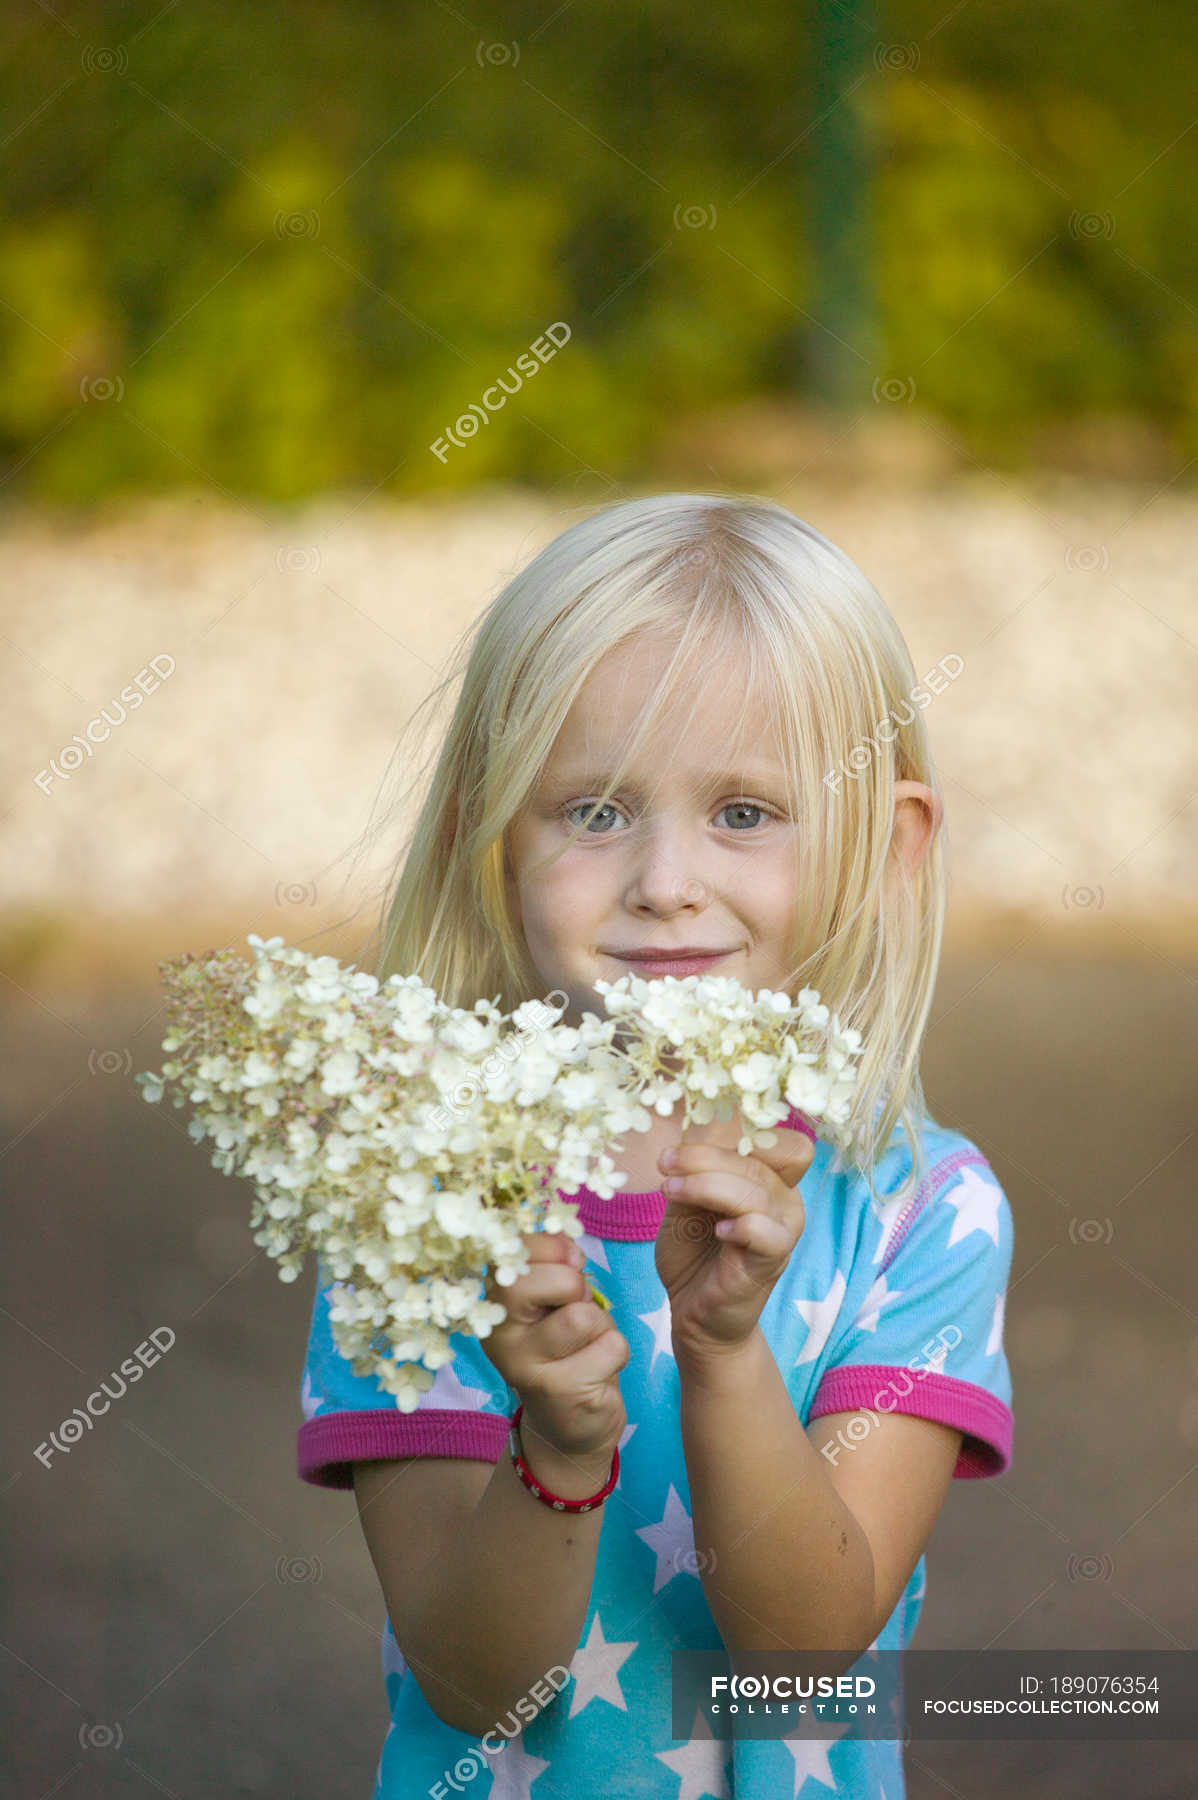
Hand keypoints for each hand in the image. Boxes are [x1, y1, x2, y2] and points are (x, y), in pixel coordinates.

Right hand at [480, 1230, 628, 1465]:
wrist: (568, 1425)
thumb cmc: (565, 1349)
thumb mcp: (554, 1302)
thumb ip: (555, 1266)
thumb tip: (570, 1246)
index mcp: (494, 1302)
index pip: (515, 1249)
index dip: (553, 1248)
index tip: (569, 1262)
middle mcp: (498, 1333)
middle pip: (540, 1281)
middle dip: (573, 1285)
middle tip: (575, 1307)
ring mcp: (524, 1365)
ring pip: (581, 1317)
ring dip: (600, 1325)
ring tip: (587, 1343)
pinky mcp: (559, 1391)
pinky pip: (610, 1347)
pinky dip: (616, 1353)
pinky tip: (597, 1370)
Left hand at [654, 1111, 814, 1359]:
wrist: (693, 1312)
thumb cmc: (693, 1253)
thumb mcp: (688, 1202)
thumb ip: (697, 1173)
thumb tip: (689, 1144)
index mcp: (769, 1179)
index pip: (777, 1140)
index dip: (735, 1134)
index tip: (684, 1146)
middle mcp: (785, 1200)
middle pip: (759, 1159)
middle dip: (704, 1157)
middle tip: (666, 1166)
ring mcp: (783, 1231)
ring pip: (755, 1191)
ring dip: (707, 1185)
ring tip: (670, 1193)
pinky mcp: (772, 1262)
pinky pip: (767, 1233)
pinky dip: (739, 1226)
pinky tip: (716, 1231)